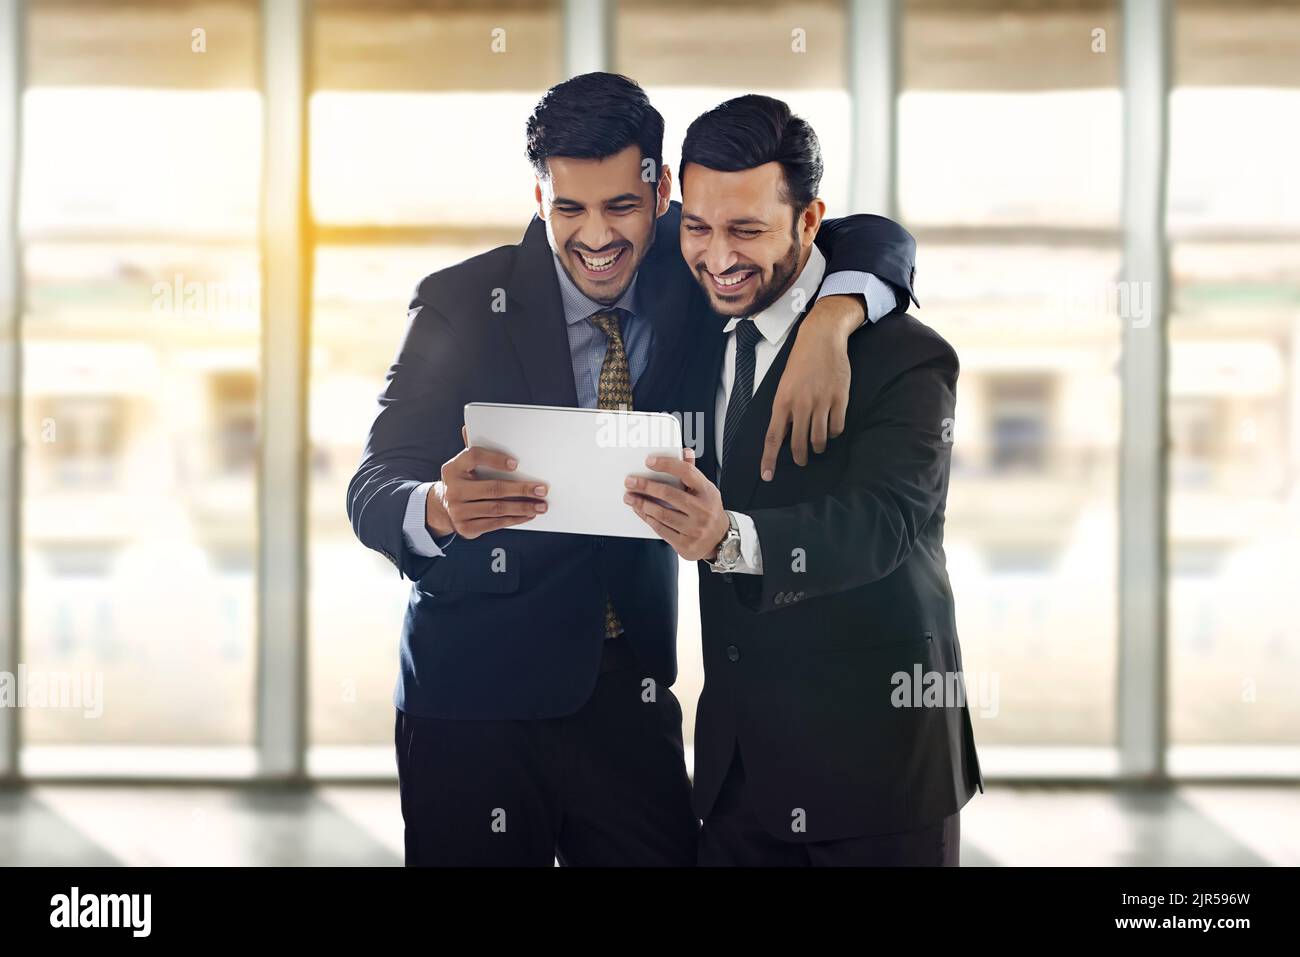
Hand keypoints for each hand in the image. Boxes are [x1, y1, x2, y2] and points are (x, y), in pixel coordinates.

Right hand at [427, 427, 547, 539]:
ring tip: (540, 505)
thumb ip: (474, 448)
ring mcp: (458, 510)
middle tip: (541, 489)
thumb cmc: (463, 480)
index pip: (474, 457)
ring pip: (497, 508)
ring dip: (522, 507)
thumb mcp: (464, 464)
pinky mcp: (465, 528)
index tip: (516, 463)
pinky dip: (514, 519)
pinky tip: (528, 514)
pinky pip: (495, 523)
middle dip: (521, 489)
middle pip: (492, 488)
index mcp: (453, 467)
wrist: (443, 508)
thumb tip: (469, 426)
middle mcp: (453, 489)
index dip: (495, 459)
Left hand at [623, 448, 728, 561]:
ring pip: (662, 513)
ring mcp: (694, 529)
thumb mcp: (705, 490)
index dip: (666, 465)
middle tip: (630, 482)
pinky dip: (647, 518)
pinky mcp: (685, 544)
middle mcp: (702, 510)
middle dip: (645, 486)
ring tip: (630, 497)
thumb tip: (685, 452)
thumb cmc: (708, 510)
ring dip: (642, 504)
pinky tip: (640, 511)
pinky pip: (661, 529)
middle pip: (668, 494)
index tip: (649, 462)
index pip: (686, 472)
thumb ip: (692, 472)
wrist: (720, 540)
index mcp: (707, 492)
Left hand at [760, 294, 859, 480]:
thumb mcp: (785, 385)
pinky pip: (836, 428)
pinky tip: (831, 427)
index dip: (769, 459)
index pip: (773, 437)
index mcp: (782, 401)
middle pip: (798, 444)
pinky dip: (833, 432)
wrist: (821, 339)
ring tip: (817, 446)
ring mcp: (821, 402)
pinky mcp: (840, 399)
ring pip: (819, 439)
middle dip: (800, 458)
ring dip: (818, 447)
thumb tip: (784, 435)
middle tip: (801, 461)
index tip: (767, 476)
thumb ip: (784, 410)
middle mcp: (801, 404)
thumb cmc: (801, 362)